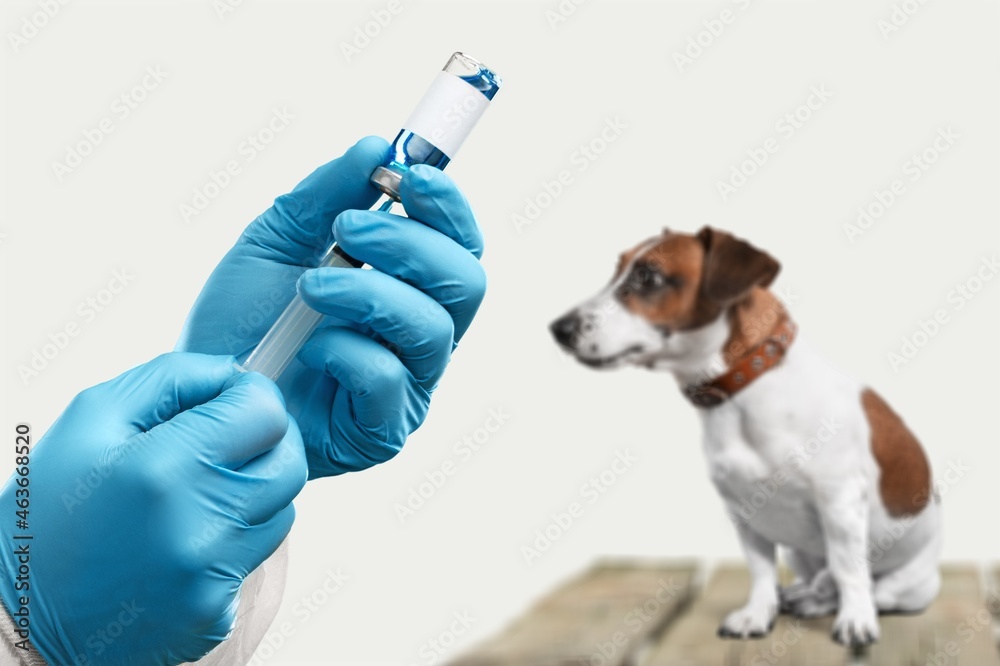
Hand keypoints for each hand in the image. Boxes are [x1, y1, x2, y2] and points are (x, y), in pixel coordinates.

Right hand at [0, 353, 306, 664]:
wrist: (19, 615)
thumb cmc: (49, 513)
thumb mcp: (91, 420)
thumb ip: (173, 378)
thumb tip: (235, 372)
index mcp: (163, 469)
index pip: (266, 414)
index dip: (252, 398)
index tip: (231, 401)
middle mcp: (197, 527)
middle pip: (289, 464)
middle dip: (266, 443)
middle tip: (225, 443)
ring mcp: (210, 578)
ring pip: (281, 510)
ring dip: (253, 491)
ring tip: (198, 492)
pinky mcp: (215, 613)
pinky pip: (257, 557)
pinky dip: (234, 538)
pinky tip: (188, 537)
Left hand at [177, 137, 486, 477]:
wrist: (199, 390)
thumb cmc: (241, 321)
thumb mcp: (275, 241)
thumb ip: (325, 196)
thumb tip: (376, 146)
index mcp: (409, 289)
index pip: (458, 244)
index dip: (447, 205)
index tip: (408, 172)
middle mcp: (419, 335)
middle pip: (466, 281)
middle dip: (411, 244)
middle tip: (347, 230)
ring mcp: (408, 386)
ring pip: (434, 327)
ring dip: (369, 292)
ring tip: (309, 285)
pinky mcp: (382, 430)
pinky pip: (390, 379)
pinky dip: (345, 350)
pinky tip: (308, 349)